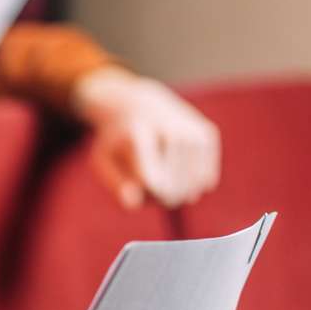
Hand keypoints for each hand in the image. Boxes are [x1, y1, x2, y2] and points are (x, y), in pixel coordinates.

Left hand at [72, 67, 220, 209]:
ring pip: (192, 189)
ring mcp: (192, 131)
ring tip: (159, 174)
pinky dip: (191, 184)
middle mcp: (170, 130)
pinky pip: (206, 181)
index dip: (149, 197)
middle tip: (146, 185)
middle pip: (173, 190)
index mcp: (139, 136)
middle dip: (158, 198)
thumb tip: (132, 205)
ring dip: (175, 192)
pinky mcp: (208, 135)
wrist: (140, 104)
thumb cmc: (118, 140)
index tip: (138, 194)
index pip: (154, 182)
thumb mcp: (103, 161)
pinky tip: (176, 169)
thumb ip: (114, 185)